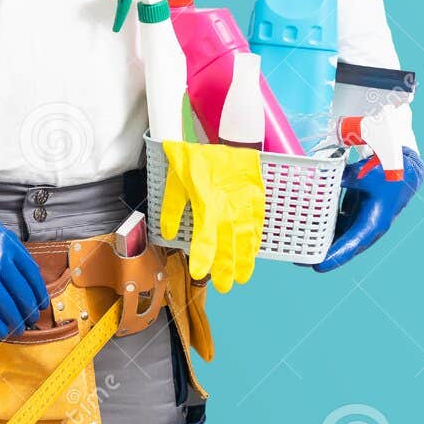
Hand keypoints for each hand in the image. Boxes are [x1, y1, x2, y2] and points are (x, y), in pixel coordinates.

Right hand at [0, 192, 48, 336]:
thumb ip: (7, 250)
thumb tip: (21, 275)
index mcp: (7, 243)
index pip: (31, 273)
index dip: (39, 292)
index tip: (42, 303)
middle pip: (22, 291)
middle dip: (30, 309)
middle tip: (33, 320)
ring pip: (7, 304)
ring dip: (16, 320)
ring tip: (19, 329)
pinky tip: (2, 332)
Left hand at [160, 139, 264, 292]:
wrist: (227, 136)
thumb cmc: (197, 159)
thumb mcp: (176, 179)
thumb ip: (171, 208)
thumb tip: (166, 232)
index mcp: (207, 204)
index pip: (204, 237)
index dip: (202, 257)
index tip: (199, 273)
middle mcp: (228, 207)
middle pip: (227, 244)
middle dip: (226, 267)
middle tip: (225, 287)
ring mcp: (245, 203)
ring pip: (245, 237)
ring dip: (244, 259)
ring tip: (243, 278)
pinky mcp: (256, 197)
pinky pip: (257, 222)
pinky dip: (256, 239)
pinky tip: (254, 252)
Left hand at [312, 147, 423, 271]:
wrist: (405, 170)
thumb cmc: (390, 175)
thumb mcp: (366, 175)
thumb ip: (344, 178)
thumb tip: (323, 177)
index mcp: (373, 223)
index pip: (350, 244)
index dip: (334, 256)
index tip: (317, 266)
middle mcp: (367, 227)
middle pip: (342, 245)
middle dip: (322, 254)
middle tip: (299, 260)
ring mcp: (362, 220)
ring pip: (340, 236)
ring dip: (322, 242)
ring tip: (300, 247)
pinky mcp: (358, 212)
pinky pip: (339, 224)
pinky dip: (325, 226)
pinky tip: (310, 225)